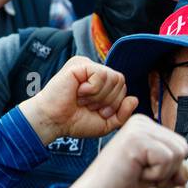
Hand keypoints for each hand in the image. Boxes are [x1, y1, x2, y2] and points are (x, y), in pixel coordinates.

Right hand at [18, 55, 137, 144]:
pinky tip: (78, 92)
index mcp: (100, 81)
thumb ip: (123, 114)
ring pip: (113, 77)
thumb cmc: (74, 122)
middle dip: (108, 100)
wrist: (53, 122)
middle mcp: (94, 70)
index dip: (115, 103)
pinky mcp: (79, 64)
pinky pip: (101, 74)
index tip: (97, 111)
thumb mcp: (106, 123)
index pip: (122, 86)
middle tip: (89, 106)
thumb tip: (134, 99)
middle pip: (120, 80)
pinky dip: (92, 89)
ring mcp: (86, 65)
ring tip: (82, 99)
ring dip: (99, 96)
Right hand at [56, 115, 187, 187]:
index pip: (181, 146)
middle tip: (141, 175)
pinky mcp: (136, 138)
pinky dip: (156, 174)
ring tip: (138, 173)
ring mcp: (138, 127)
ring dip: (162, 173)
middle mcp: (142, 121)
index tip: (144, 173)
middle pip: (182, 148)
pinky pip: (167, 159)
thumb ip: (176, 168)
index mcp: (146, 127)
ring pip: (177, 153)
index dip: (170, 169)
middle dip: (168, 171)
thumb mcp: (158, 176)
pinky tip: (135, 172)